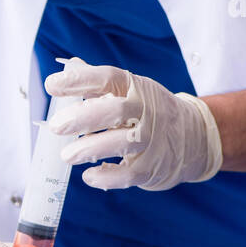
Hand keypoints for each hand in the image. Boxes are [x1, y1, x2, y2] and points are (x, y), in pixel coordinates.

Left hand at [44, 57, 222, 190]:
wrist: (194, 136)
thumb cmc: (149, 110)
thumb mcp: (129, 90)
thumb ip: (97, 83)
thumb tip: (65, 70)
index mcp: (135, 87)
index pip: (107, 78)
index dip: (79, 80)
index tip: (51, 85)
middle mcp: (146, 111)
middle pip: (116, 110)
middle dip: (83, 117)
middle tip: (56, 126)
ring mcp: (151, 140)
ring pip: (122, 142)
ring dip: (91, 148)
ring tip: (67, 155)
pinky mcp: (151, 167)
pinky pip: (128, 174)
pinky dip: (107, 177)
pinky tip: (89, 176)